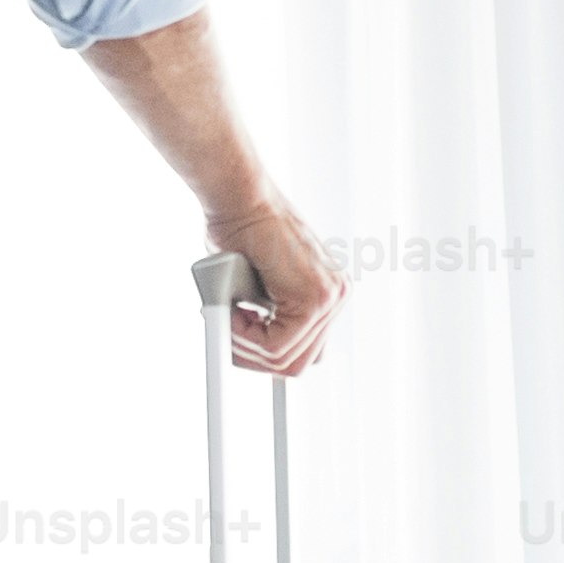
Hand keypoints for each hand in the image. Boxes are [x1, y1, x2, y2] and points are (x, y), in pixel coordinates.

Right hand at [211, 197, 340, 376]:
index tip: (238, 342)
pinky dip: (244, 336)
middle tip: (227, 339)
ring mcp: (330, 298)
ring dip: (245, 345)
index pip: (304, 352)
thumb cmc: (241, 232)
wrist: (240, 199)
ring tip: (227, 316)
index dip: (264, 355)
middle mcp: (336, 296)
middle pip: (297, 363)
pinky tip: (233, 311)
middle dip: (254, 358)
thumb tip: (253, 352)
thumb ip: (267, 317)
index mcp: (327, 293)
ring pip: (284, 359)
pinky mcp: (315, 299)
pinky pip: (276, 347)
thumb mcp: (257, 285)